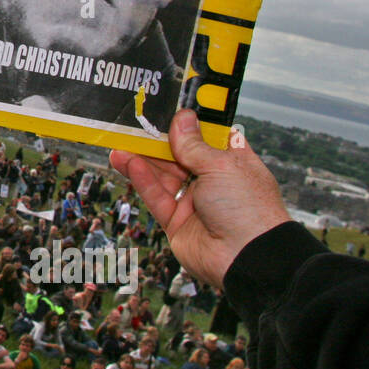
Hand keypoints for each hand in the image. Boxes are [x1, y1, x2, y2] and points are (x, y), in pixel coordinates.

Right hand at [109, 110, 288, 290]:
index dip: (187, 124)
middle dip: (157, 142)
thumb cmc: (248, 208)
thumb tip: (182, 118)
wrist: (248, 259)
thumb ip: (193, 144)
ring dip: (142, 160)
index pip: (207, 137)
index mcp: (233, 162)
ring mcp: (194, 202)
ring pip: (163, 176)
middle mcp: (213, 181)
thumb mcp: (221, 165)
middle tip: (132, 126)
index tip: (165, 109)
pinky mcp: (177, 222)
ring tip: (120, 144)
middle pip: (179, 155)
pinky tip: (128, 163)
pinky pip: (156, 197)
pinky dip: (142, 180)